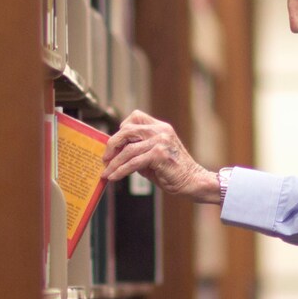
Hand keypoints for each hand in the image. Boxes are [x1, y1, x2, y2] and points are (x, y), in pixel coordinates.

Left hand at [102, 111, 218, 201]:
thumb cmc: (172, 171)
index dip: (122, 128)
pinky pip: (133, 162)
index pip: (136, 117)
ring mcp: (161, 141)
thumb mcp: (153, 156)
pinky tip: (114, 177)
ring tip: (107, 172)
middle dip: (112, 144)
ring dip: (114, 163)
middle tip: (105, 158)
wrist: (192, 181)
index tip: (115, 143)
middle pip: (127, 130)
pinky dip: (121, 170)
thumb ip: (138, 150)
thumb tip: (116, 153)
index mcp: (161, 127)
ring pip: (128, 150)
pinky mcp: (159, 155)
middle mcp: (161, 130)